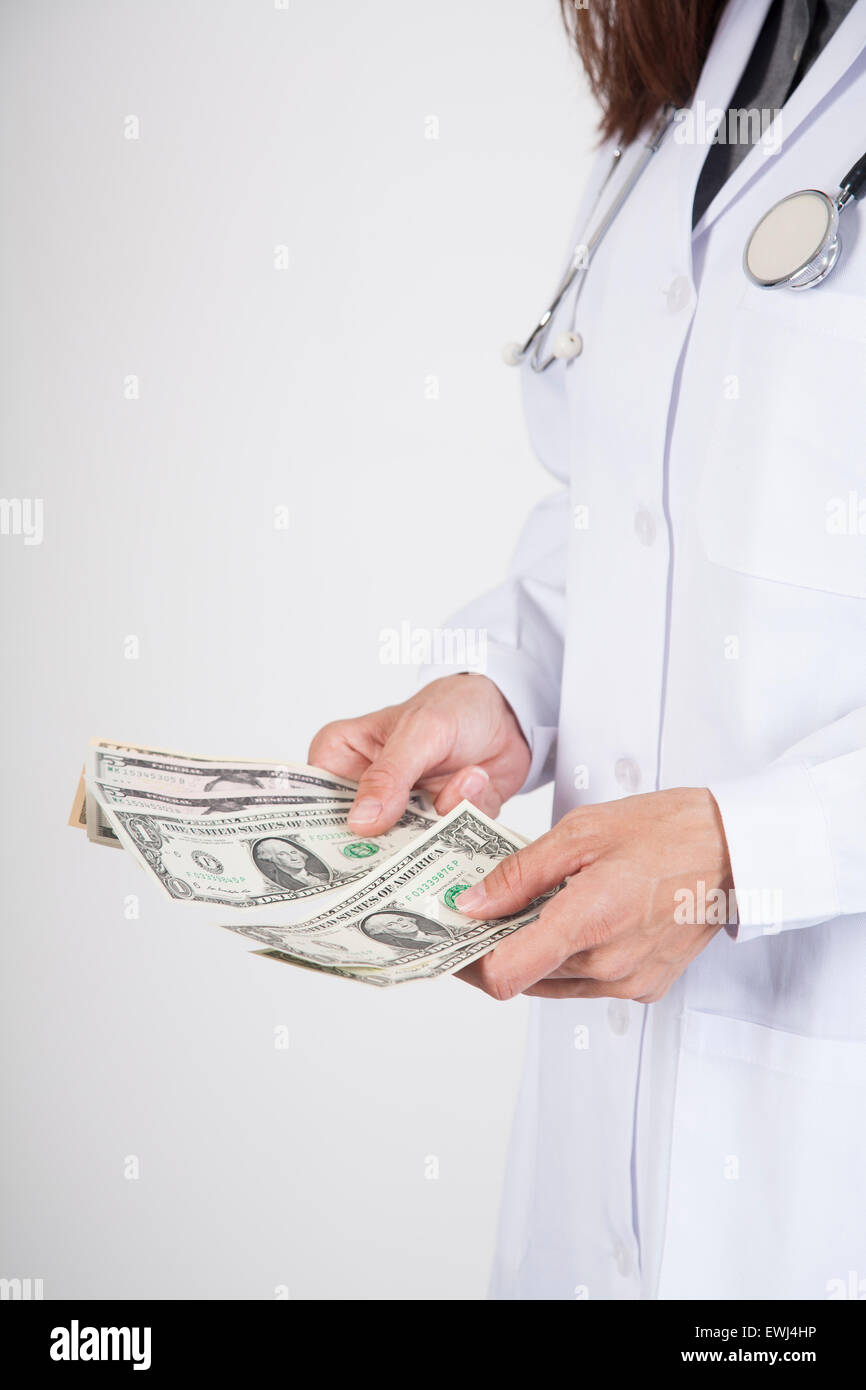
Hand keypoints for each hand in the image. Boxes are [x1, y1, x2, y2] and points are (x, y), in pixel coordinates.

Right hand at [308, 674, 530, 835]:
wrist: (508, 714)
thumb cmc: (452, 705)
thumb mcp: (418, 731)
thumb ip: (389, 775)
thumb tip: (360, 822)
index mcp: (340, 760)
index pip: (315, 804)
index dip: (326, 833)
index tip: (348, 848)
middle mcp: (366, 793)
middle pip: (359, 840)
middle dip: (391, 840)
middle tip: (415, 830)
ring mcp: (402, 815)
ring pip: (406, 849)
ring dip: (440, 820)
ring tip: (464, 780)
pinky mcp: (439, 828)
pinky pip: (446, 845)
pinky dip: (466, 818)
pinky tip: (477, 783)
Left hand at [454, 788, 731, 1001]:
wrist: (736, 849)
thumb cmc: (665, 830)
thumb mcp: (580, 832)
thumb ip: (519, 873)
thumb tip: (469, 904)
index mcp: (589, 923)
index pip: (505, 976)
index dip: (468, 961)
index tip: (453, 938)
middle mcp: (609, 966)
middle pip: (524, 976)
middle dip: (498, 945)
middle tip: (488, 908)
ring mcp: (630, 982)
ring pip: (552, 983)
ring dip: (534, 952)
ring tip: (538, 905)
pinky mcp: (646, 987)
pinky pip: (586, 984)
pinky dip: (570, 958)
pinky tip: (577, 917)